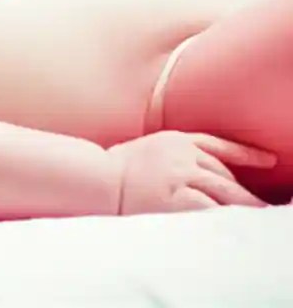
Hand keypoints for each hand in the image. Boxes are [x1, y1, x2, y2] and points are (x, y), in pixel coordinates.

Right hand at [107, 131, 275, 214]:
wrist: (93, 179)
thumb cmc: (111, 169)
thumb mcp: (144, 149)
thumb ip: (170, 155)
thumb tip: (196, 173)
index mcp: (175, 140)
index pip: (220, 145)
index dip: (247, 155)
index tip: (269, 161)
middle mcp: (182, 155)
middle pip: (224, 174)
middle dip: (245, 192)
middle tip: (263, 206)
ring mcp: (180, 176)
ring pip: (224, 191)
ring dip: (243, 206)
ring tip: (257, 216)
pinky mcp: (176, 197)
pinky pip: (210, 208)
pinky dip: (224, 216)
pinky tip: (233, 222)